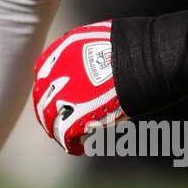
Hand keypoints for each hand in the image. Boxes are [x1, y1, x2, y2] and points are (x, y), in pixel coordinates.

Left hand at [33, 20, 127, 153]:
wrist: (143, 60)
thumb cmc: (133, 48)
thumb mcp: (102, 40)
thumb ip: (91, 52)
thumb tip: (98, 64)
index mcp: (62, 51)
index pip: (44, 72)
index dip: (51, 88)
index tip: (57, 97)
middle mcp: (57, 73)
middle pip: (43, 98)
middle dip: (48, 112)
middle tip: (56, 121)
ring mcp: (63, 97)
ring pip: (50, 119)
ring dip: (57, 129)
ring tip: (66, 138)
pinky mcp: (74, 118)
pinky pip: (65, 136)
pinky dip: (71, 145)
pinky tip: (78, 148)